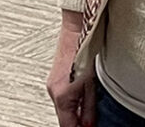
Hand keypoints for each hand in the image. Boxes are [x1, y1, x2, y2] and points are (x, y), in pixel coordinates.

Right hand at [47, 10, 94, 126]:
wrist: (77, 28)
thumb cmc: (85, 49)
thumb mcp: (92, 84)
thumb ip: (89, 108)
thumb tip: (89, 125)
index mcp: (61, 96)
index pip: (67, 126)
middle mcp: (53, 91)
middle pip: (64, 118)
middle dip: (77, 123)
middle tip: (92, 123)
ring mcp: (52, 84)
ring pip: (63, 108)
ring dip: (75, 112)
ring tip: (90, 109)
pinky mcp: (55, 78)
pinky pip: (62, 98)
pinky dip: (72, 102)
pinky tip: (83, 97)